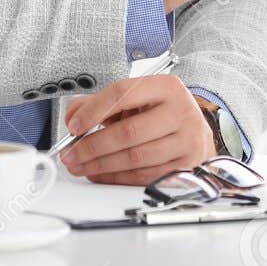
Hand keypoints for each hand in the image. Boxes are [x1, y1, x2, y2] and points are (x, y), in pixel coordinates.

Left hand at [59, 75, 215, 185]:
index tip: (73, 126)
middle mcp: (180, 111)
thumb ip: (100, 102)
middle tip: (71, 153)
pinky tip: (100, 173)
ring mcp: (186, 140)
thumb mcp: (136, 97)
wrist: (195, 131)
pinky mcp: (185, 166)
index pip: (122, 94)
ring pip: (135, 158)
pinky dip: (116, 177)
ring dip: (101, 165)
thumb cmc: (161, 112)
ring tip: (81, 165)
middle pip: (128, 131)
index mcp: (165, 87)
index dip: (92, 111)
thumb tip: (72, 117)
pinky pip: (143, 176)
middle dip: (92, 146)